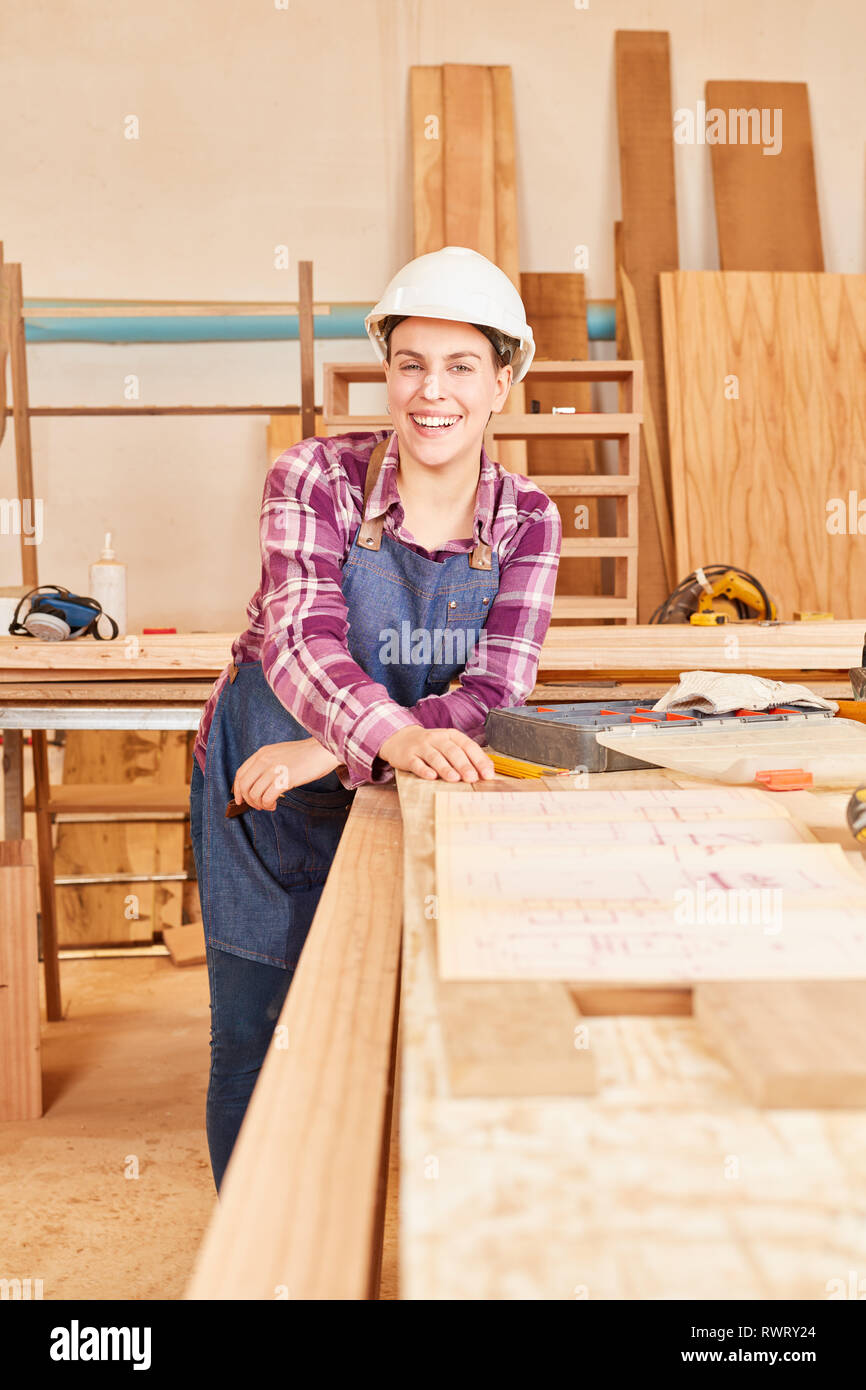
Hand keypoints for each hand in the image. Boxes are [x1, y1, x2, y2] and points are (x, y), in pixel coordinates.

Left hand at [232, 738, 342, 810]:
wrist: (323, 751)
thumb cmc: (305, 754)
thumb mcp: (279, 753)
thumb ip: (266, 763)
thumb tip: (258, 782)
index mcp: (262, 753)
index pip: (240, 773)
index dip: (237, 789)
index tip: (240, 799)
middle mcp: (264, 760)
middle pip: (244, 785)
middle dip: (248, 800)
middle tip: (257, 806)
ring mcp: (274, 769)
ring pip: (255, 794)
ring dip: (260, 804)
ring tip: (269, 805)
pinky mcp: (284, 780)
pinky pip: (267, 798)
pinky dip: (268, 805)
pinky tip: (275, 805)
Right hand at [378, 725, 495, 781]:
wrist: (401, 739)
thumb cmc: (432, 746)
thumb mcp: (450, 746)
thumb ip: (468, 756)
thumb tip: (488, 771)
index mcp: (451, 736)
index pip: (468, 746)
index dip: (479, 760)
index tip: (488, 774)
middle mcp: (437, 739)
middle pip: (452, 751)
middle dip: (464, 765)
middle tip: (472, 778)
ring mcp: (422, 747)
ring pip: (435, 757)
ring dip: (445, 768)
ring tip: (454, 778)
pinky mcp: (408, 756)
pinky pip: (416, 763)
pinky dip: (424, 770)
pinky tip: (431, 776)